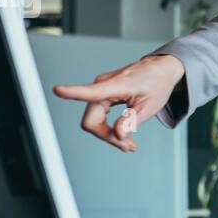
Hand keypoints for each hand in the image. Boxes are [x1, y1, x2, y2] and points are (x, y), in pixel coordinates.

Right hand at [52, 54, 185, 151]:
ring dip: (109, 135)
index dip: (72, 93)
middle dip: (107, 137)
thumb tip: (117, 134)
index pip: (91, 91)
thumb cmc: (157, 84)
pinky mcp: (103, 93)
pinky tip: (123, 135)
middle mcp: (103, 84)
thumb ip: (131, 120)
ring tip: (130, 144)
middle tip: (129, 146)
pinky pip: (99, 115)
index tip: (57, 90)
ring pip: (94, 120)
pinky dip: (109, 128)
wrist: (160, 70)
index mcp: (117, 85)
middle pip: (91, 120)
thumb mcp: (149, 106)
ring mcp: (101, 88)